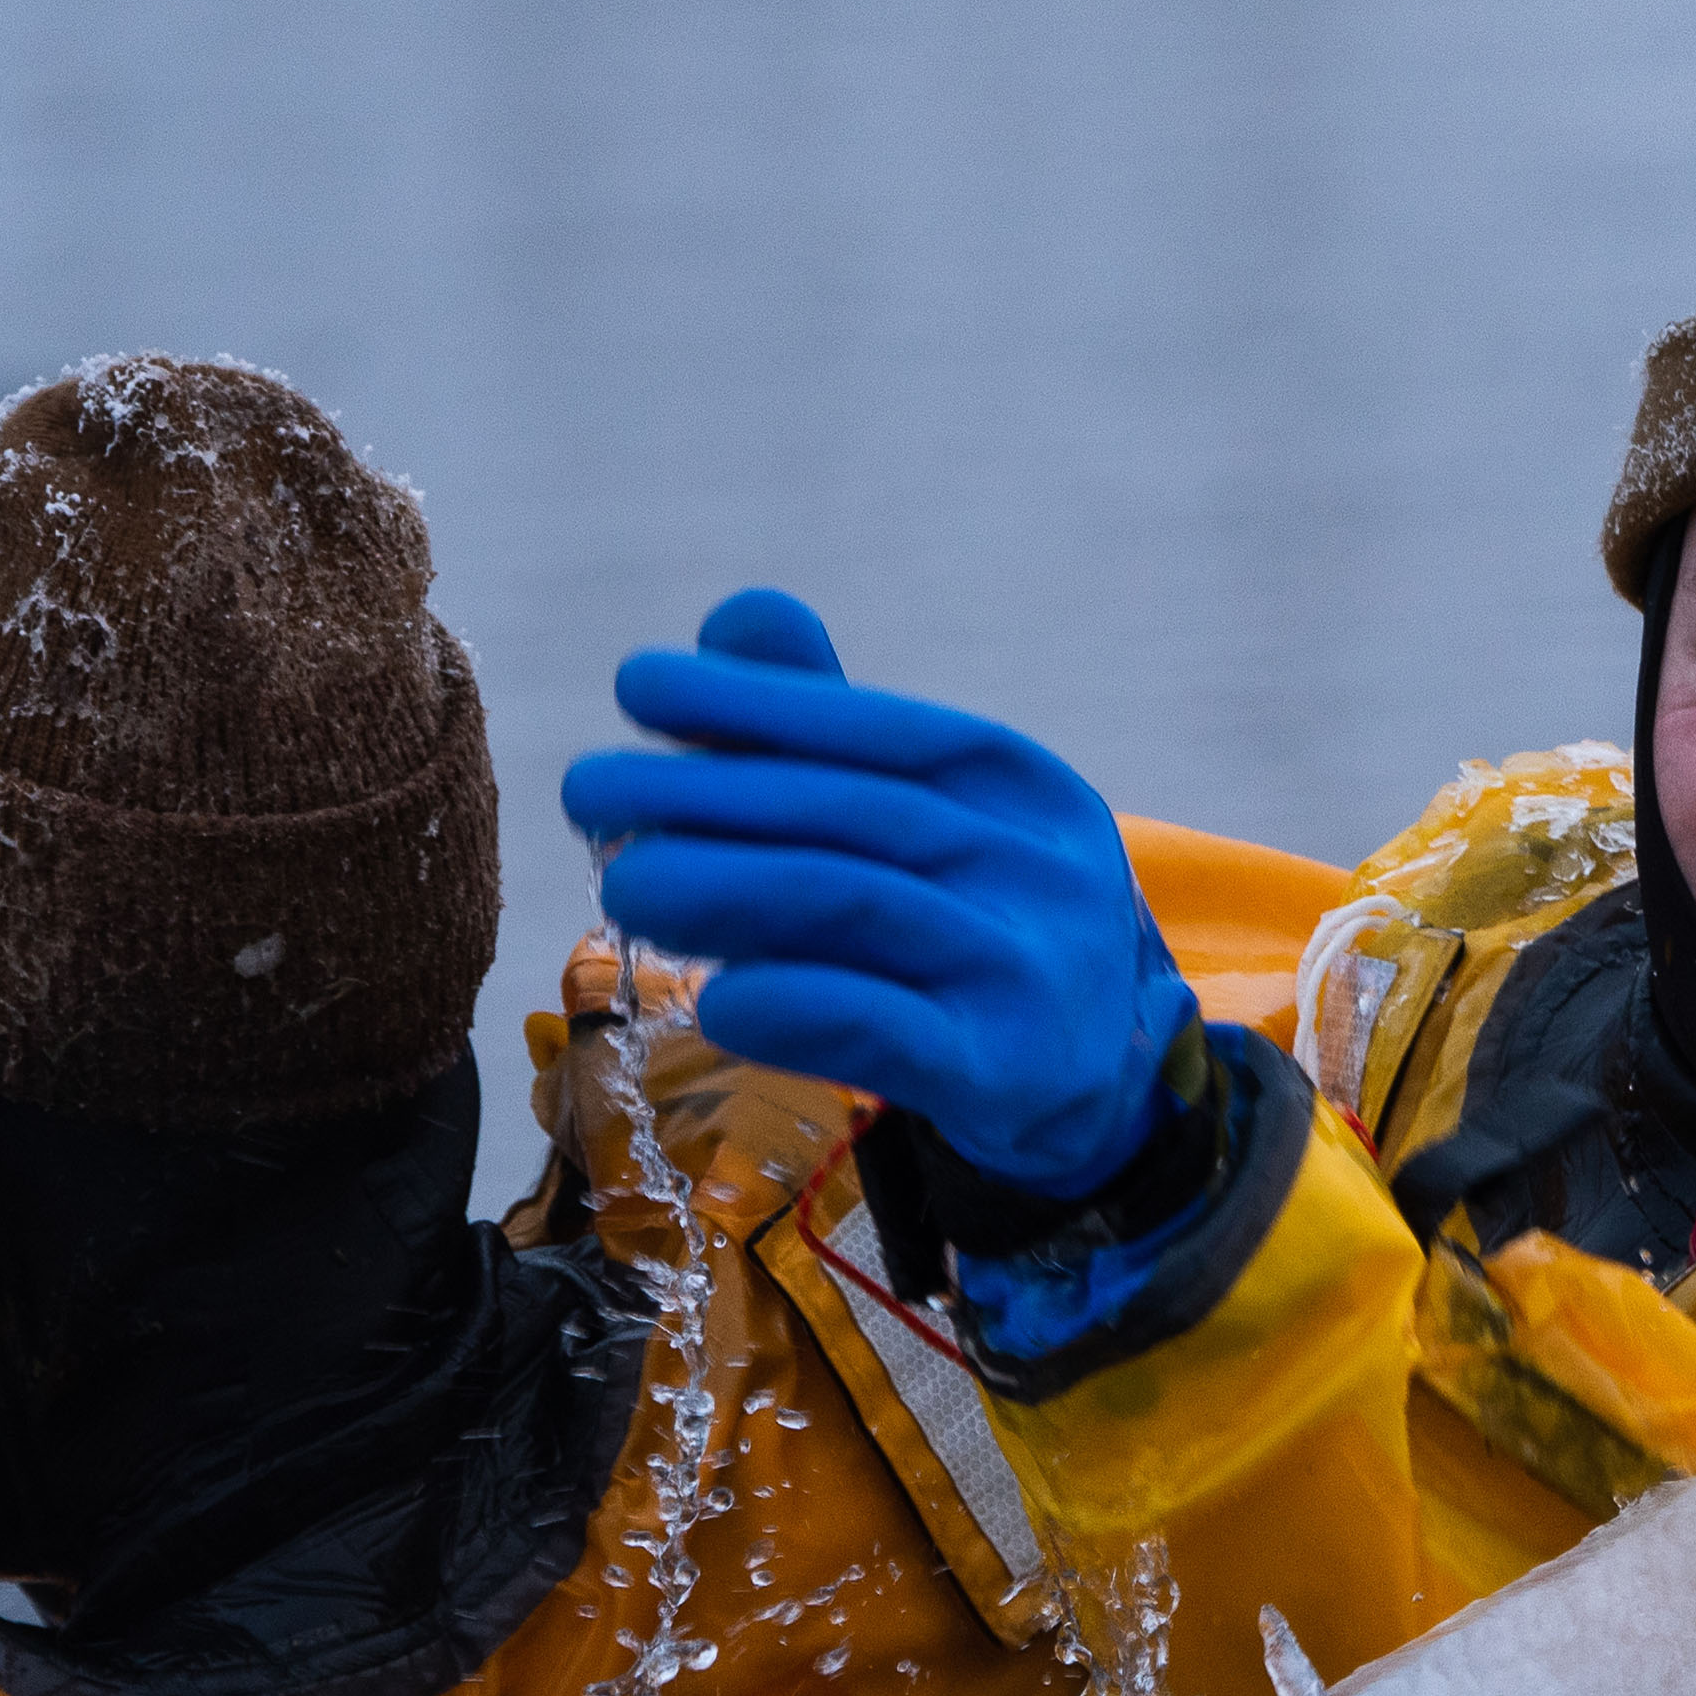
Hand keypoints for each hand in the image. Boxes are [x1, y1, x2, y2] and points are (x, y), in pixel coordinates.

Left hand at [561, 590, 1196, 1202]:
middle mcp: (1037, 863)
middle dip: (711, 795)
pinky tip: (715, 999)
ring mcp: (1029, 968)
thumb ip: (836, 729)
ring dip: (730, 893)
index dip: (758, 701)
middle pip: (859, 813)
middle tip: (588, 792)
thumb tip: (735, 616)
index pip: (880, 727)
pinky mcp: (1005, 1071)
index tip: (637, 684)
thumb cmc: (984, 924)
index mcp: (1017, 780)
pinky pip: (890, 1032)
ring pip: (862, 909)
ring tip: (623, 888)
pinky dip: (797, 1010)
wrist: (1106, 1079)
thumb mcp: (937, 819)